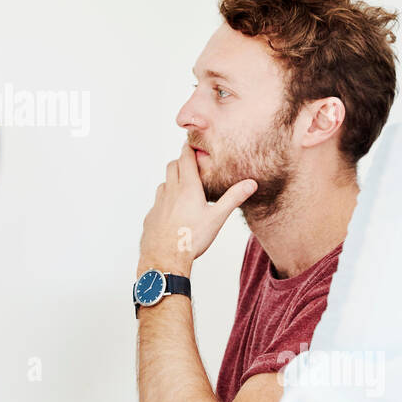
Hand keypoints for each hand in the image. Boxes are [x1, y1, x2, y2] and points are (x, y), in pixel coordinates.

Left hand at [139, 142, 256, 271]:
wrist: (165, 258)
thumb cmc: (192, 238)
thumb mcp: (217, 217)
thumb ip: (233, 198)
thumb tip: (251, 183)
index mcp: (187, 188)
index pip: (185, 158)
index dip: (188, 149)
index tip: (191, 144)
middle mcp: (170, 191)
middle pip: (172, 166)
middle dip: (180, 162)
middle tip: (190, 164)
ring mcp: (158, 203)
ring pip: (163, 183)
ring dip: (172, 180)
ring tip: (183, 188)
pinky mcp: (151, 216)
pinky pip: (157, 202)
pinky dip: (165, 200)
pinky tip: (173, 212)